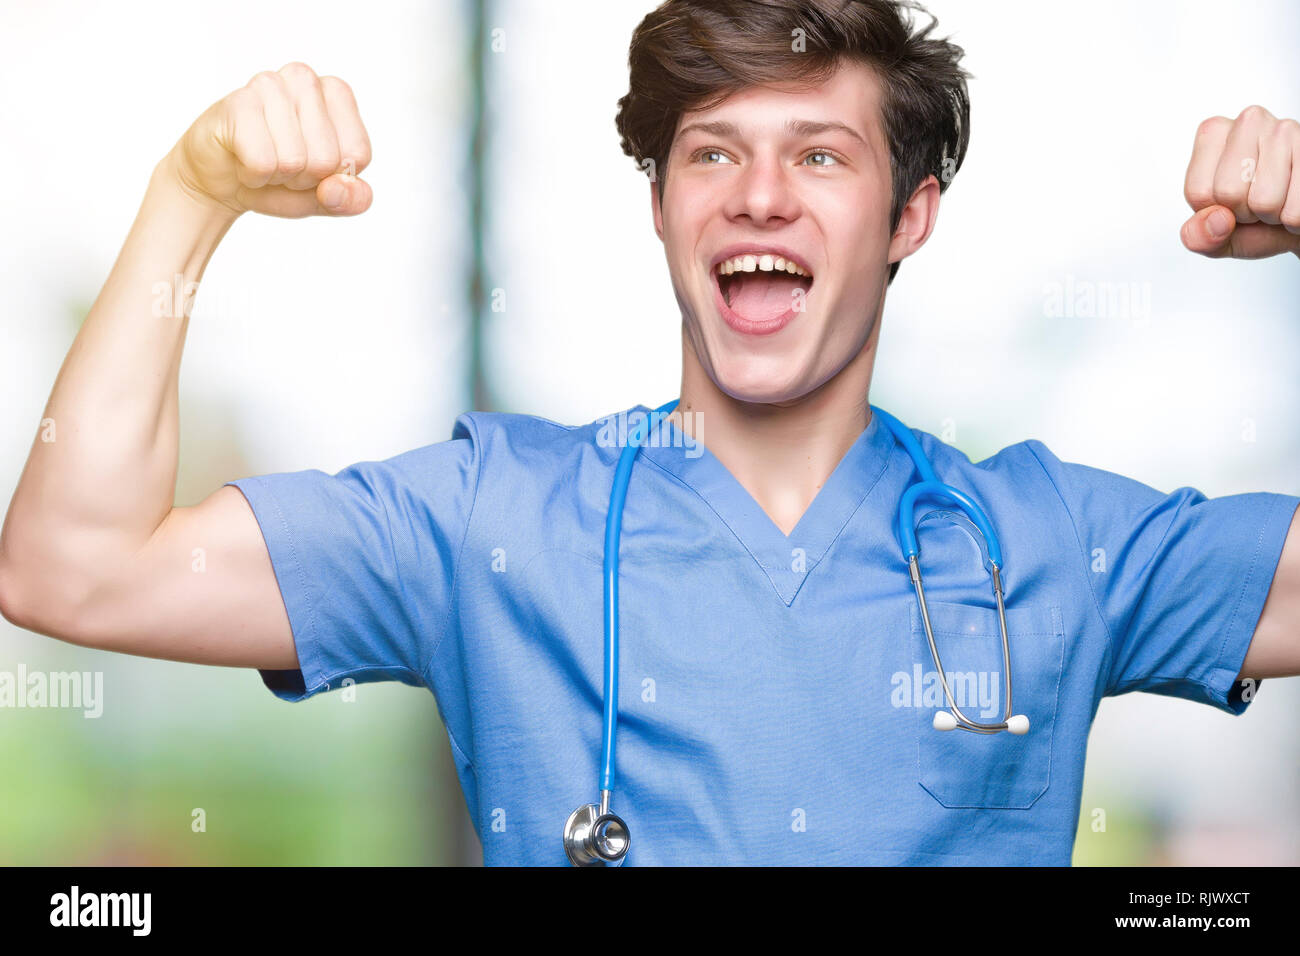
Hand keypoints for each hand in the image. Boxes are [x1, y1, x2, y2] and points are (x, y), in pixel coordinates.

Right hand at [165, 62, 371, 218]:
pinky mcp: (238, 103)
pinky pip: (262, 163)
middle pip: (326, 159)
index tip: (313, 166)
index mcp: (337, 94)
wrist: (222, 181)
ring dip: (277, 176)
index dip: (334, 176)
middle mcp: (305, 79)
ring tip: (262, 159)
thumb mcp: (327, 197)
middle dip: (304, 178)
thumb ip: (351, 199)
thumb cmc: (280, 178)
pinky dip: (253, 176)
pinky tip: (242, 158)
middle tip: (282, 165)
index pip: (358, 153)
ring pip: (294, 161)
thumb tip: (337, 188)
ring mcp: (270, 85)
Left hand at [1180, 105, 1299, 259]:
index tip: (1229, 203)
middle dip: (1244, 212)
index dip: (1215, 212)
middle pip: (1229, 192)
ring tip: (1278, 198)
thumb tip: (1218, 220)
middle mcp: (1249, 121)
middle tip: (1256, 202)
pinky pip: (1295, 210)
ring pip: (1264, 200)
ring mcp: (1286, 129)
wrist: (1295, 220)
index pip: (1198, 191)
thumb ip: (1198, 236)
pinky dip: (1295, 219)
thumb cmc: (1254, 220)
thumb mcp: (1215, 234)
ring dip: (1273, 214)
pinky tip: (1295, 198)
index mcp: (1213, 133)